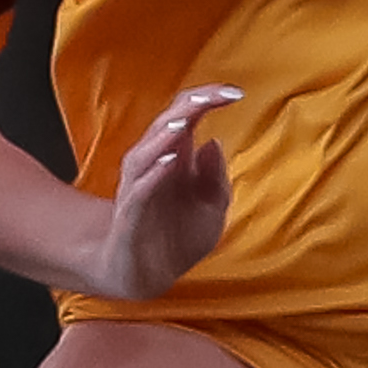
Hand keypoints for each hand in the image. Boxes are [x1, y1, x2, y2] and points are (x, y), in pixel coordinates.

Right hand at [90, 85, 238, 300]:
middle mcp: (154, 163)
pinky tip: (170, 160)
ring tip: (187, 120)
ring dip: (166, 134)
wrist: (146, 274)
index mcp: (176, 156)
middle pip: (168, 122)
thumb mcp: (212, 208)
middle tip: (219, 95)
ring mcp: (139, 186)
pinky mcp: (131, 212)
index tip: (236, 92)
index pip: (188, 114)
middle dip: (192, 106)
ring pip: (147, 150)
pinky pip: (141, 187)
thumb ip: (215, 178)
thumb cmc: (179, 236)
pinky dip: (155, 172)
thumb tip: (214, 143)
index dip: (209, 99)